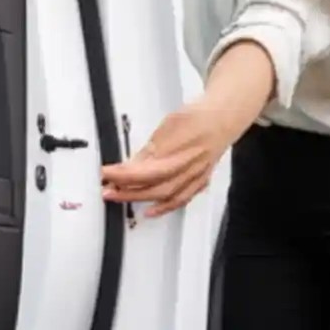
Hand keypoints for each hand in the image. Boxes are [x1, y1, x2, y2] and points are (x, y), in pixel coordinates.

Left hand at [100, 99, 232, 217]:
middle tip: (106, 189)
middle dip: (127, 189)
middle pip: (154, 184)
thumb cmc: (196, 117)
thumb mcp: (168, 124)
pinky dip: (165, 207)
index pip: (145, 167)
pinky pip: (182, 198)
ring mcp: (195, 175)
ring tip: (119, 197)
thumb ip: (151, 147)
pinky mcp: (200, 181)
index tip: (106, 173)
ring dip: (140, 198)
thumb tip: (131, 165)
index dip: (123, 174)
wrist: (223, 119)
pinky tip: (150, 211)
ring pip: (166, 193)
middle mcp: (188, 164)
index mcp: (178, 147)